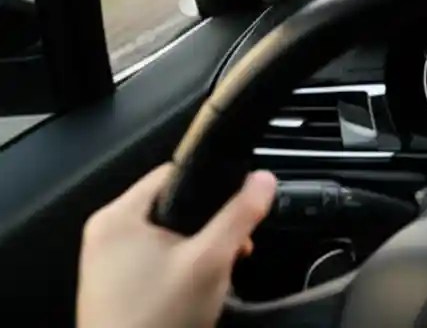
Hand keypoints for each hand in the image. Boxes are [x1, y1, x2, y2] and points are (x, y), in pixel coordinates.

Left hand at [78, 164, 276, 327]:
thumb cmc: (159, 319)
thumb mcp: (210, 261)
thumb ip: (239, 216)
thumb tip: (264, 179)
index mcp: (117, 217)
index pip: (173, 173)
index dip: (212, 186)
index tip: (237, 208)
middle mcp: (103, 234)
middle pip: (171, 207)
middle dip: (208, 226)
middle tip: (232, 249)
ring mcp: (104, 263)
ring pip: (165, 236)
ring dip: (195, 249)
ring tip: (213, 273)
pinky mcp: (110, 287)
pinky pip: (152, 260)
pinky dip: (177, 267)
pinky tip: (192, 290)